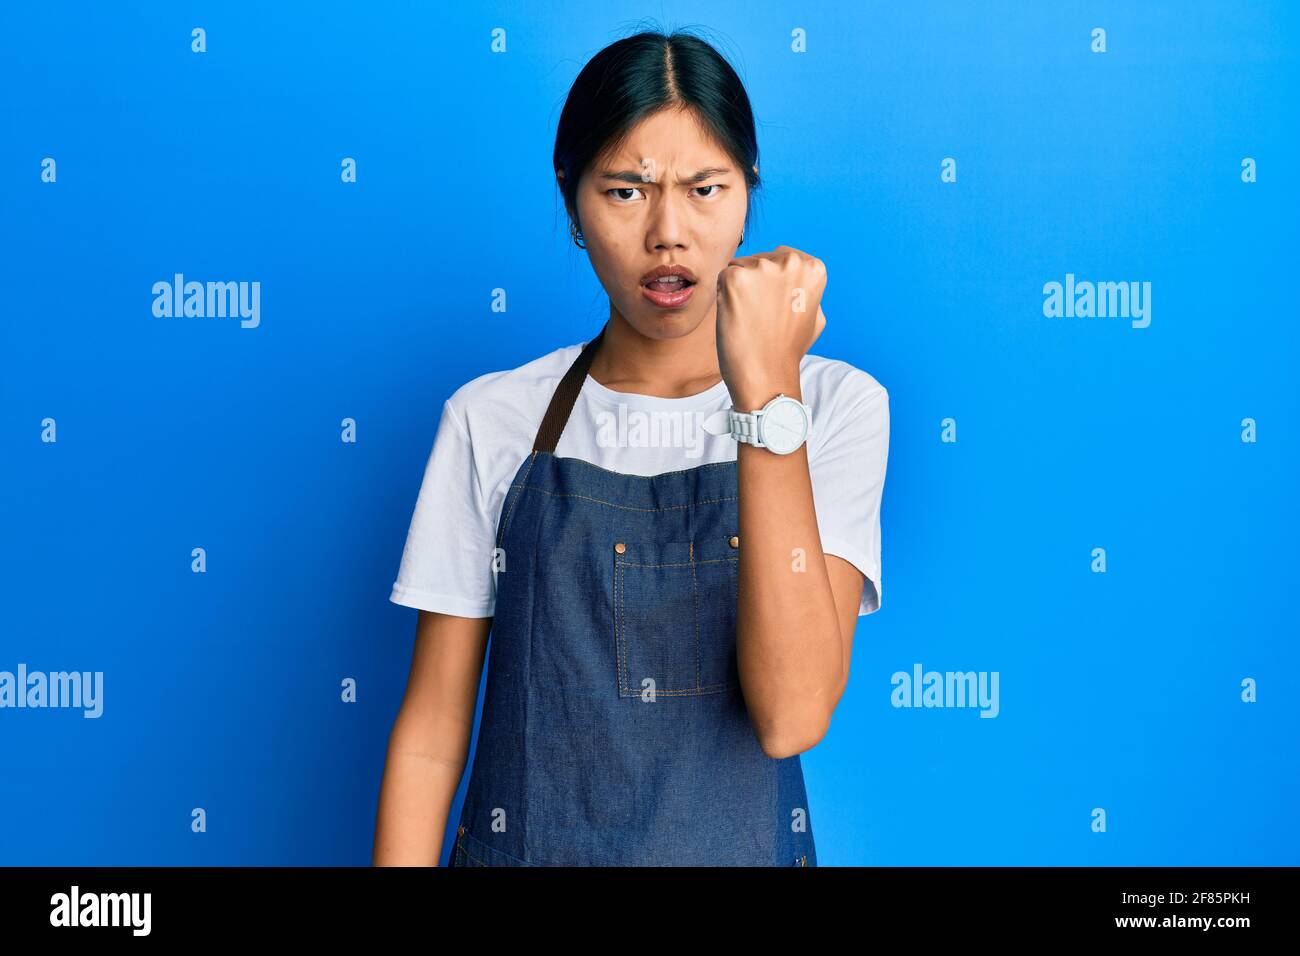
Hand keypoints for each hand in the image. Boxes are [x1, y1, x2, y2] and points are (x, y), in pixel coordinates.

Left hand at [715, 244, 826, 405]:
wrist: (767, 376)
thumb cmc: (788, 350)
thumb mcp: (814, 315)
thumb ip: (807, 289)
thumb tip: (800, 272)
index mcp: (813, 267)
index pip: (781, 257)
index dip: (772, 284)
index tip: (776, 308)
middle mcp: (791, 262)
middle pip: (759, 259)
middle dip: (755, 283)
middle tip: (762, 316)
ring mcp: (763, 268)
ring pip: (739, 268)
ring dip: (738, 290)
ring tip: (750, 318)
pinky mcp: (736, 278)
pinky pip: (722, 278)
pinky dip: (723, 297)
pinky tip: (737, 317)